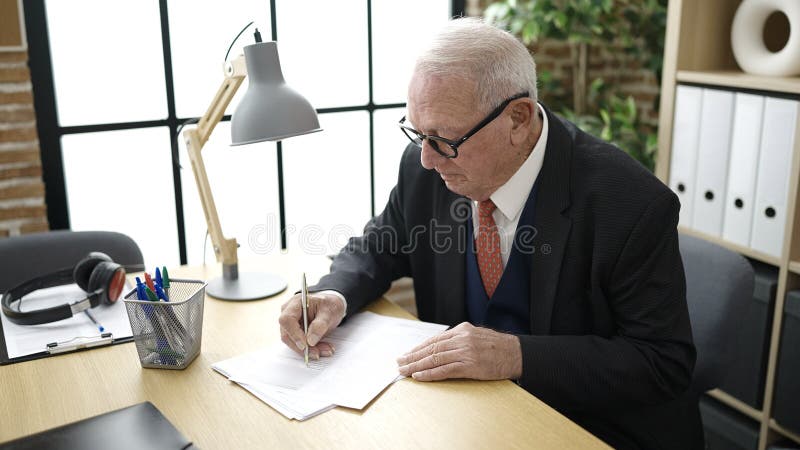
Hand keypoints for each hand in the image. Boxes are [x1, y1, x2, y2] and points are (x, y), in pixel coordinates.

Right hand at [278, 292, 344, 359]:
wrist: (331, 307)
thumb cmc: (329, 305)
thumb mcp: (329, 312)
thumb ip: (320, 325)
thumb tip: (310, 341)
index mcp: (295, 303)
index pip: (286, 319)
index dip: (294, 334)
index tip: (306, 344)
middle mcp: (289, 313)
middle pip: (287, 334)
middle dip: (303, 347)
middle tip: (318, 353)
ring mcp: (290, 324)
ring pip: (292, 342)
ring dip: (308, 350)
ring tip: (326, 350)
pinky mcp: (294, 333)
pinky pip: (298, 345)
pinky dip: (311, 350)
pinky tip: (322, 349)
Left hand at [396, 322, 521, 380]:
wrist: (517, 354)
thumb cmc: (498, 347)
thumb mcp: (477, 336)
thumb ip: (460, 339)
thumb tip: (441, 347)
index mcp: (462, 330)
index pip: (434, 340)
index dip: (418, 348)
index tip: (407, 354)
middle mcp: (462, 339)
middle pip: (431, 348)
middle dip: (413, 356)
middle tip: (399, 363)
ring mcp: (465, 352)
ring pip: (435, 359)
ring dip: (416, 366)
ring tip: (404, 371)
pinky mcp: (470, 366)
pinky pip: (445, 370)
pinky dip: (430, 374)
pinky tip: (419, 376)